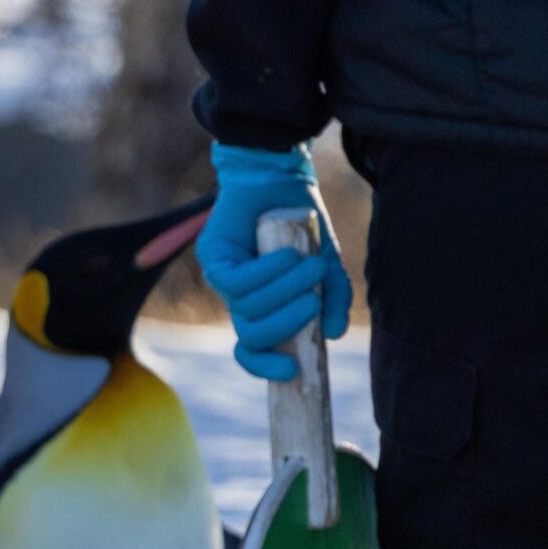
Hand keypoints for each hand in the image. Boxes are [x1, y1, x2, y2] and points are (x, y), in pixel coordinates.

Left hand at [199, 142, 352, 381]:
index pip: (253, 349)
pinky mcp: (213, 257)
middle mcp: (238, 299)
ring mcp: (223, 279)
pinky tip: (286, 255)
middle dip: (286, 324)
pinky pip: (238, 281)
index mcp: (263, 307)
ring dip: (285, 289)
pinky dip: (266, 272)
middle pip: (251, 334)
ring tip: (309, 265)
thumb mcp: (327, 264)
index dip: (265, 366)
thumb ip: (334, 298)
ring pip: (248, 306)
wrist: (281, 177)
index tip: (292, 371)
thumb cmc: (301, 224)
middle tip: (313, 300)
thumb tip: (331, 334)